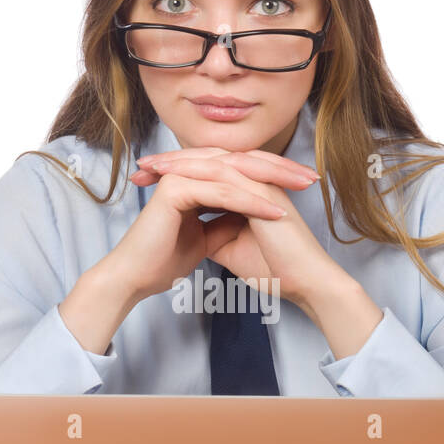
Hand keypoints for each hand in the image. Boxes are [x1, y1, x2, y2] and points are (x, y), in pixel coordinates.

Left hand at [132, 147, 385, 359]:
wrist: (303, 282)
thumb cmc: (274, 269)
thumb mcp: (230, 248)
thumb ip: (212, 233)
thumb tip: (189, 231)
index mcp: (249, 192)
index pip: (208, 175)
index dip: (177, 175)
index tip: (147, 182)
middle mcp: (254, 181)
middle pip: (207, 161)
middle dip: (170, 162)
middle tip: (140, 168)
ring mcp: (259, 182)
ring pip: (211, 161)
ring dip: (177, 162)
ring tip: (148, 167)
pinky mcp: (261, 190)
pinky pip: (222, 173)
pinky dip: (193, 171)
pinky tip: (170, 175)